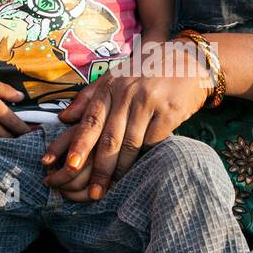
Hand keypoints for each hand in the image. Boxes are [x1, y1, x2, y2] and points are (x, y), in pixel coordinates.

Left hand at [41, 43, 209, 199]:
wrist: (189, 59)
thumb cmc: (148, 70)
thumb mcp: (116, 75)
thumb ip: (89, 96)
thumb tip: (63, 118)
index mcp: (110, 85)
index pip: (91, 120)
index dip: (80, 146)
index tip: (70, 167)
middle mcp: (127, 92)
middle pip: (110, 138)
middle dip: (100, 169)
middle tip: (94, 192)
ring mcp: (149, 102)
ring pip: (131, 143)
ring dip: (121, 169)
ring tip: (113, 188)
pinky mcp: (170, 112)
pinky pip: (153, 141)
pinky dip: (144, 158)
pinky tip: (139, 171)